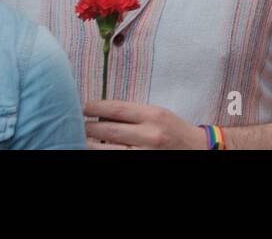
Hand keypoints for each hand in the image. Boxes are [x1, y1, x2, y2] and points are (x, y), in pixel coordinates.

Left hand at [84, 99, 205, 149]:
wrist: (196, 150)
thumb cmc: (172, 129)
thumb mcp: (157, 114)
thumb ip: (133, 113)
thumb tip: (100, 111)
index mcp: (153, 115)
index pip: (117, 109)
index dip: (95, 107)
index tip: (82, 106)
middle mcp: (150, 135)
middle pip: (108, 130)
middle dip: (88, 127)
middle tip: (74, 124)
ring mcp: (145, 154)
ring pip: (106, 150)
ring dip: (89, 144)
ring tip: (79, 139)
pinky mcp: (140, 165)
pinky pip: (114, 160)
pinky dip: (102, 154)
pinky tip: (95, 151)